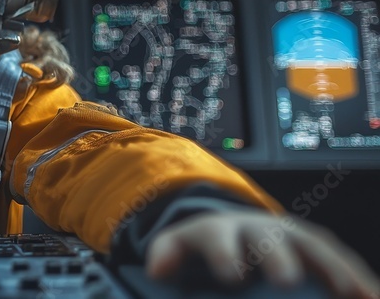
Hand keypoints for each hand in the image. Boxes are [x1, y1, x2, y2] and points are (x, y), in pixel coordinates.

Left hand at [146, 210, 379, 297]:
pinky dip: (357, 276)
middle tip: (286, 280)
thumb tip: (156, 270)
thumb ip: (167, 255)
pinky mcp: (315, 244)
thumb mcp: (179, 245)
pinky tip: (372, 295)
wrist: (231, 223)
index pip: (218, 238)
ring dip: (335, 270)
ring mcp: (291, 234)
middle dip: (280, 258)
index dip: (224, 254)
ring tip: (355, 294)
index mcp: (219, 231)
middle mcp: (257, 227)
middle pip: (271, 240)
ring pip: (314, 248)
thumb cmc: (205, 244)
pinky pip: (339, 259)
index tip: (231, 275)